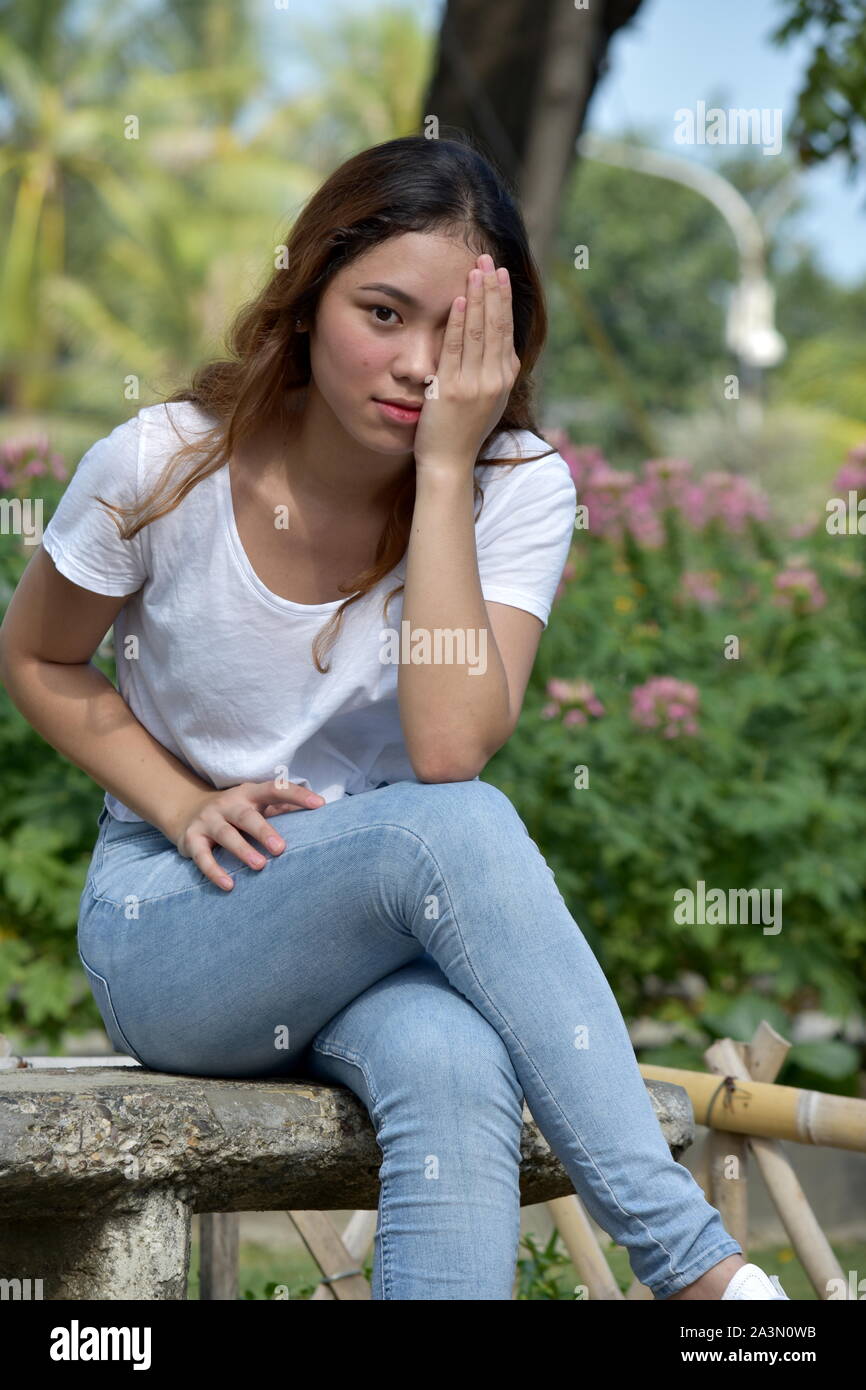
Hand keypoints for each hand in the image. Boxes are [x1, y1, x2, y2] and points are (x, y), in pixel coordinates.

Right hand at [170, 778, 324, 891]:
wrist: (185, 810)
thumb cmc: (234, 812)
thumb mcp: (255, 805)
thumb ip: (282, 807)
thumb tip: (319, 809)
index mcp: (249, 794)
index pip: (275, 790)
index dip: (297, 795)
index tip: (319, 804)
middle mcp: (227, 804)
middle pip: (246, 816)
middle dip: (263, 831)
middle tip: (281, 848)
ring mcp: (208, 821)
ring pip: (226, 835)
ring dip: (243, 850)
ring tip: (260, 866)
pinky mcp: (191, 839)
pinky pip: (203, 857)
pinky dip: (215, 871)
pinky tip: (229, 885)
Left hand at [412, 252, 519, 472]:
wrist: (449, 464)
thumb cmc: (462, 433)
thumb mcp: (486, 401)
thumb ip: (492, 374)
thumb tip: (497, 348)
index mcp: (504, 379)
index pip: (506, 330)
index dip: (503, 300)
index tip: (499, 274)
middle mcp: (494, 379)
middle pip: (496, 324)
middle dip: (493, 288)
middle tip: (489, 258)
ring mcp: (474, 384)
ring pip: (479, 331)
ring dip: (478, 296)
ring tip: (476, 268)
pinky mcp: (451, 389)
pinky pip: (456, 347)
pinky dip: (459, 320)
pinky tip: (460, 298)